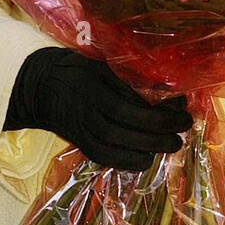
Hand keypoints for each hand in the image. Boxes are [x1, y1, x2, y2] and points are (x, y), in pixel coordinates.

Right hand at [3, 46, 191, 172]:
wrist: (40, 87)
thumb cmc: (77, 69)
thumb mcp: (101, 63)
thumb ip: (127, 74)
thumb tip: (164, 85)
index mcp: (94, 83)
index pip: (130, 100)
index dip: (158, 107)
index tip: (182, 104)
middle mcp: (87, 108)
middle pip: (126, 124)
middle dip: (160, 129)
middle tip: (184, 128)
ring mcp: (82, 128)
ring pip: (116, 144)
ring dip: (148, 147)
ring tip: (173, 144)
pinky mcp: (80, 143)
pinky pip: (104, 157)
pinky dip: (127, 162)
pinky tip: (147, 159)